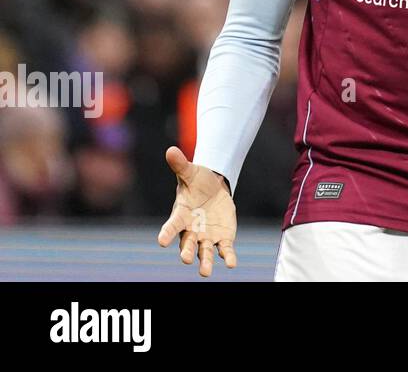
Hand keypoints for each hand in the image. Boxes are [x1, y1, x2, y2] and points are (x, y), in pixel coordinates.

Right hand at [157, 146, 237, 276]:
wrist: (213, 189)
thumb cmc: (197, 182)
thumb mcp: (191, 172)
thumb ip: (181, 165)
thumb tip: (170, 150)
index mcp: (181, 215)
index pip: (171, 225)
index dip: (166, 233)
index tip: (161, 241)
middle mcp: (191, 230)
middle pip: (187, 244)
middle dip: (187, 252)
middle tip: (187, 259)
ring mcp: (206, 237)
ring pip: (204, 252)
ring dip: (205, 262)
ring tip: (205, 272)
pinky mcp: (222, 239)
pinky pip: (224, 250)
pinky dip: (227, 257)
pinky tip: (231, 264)